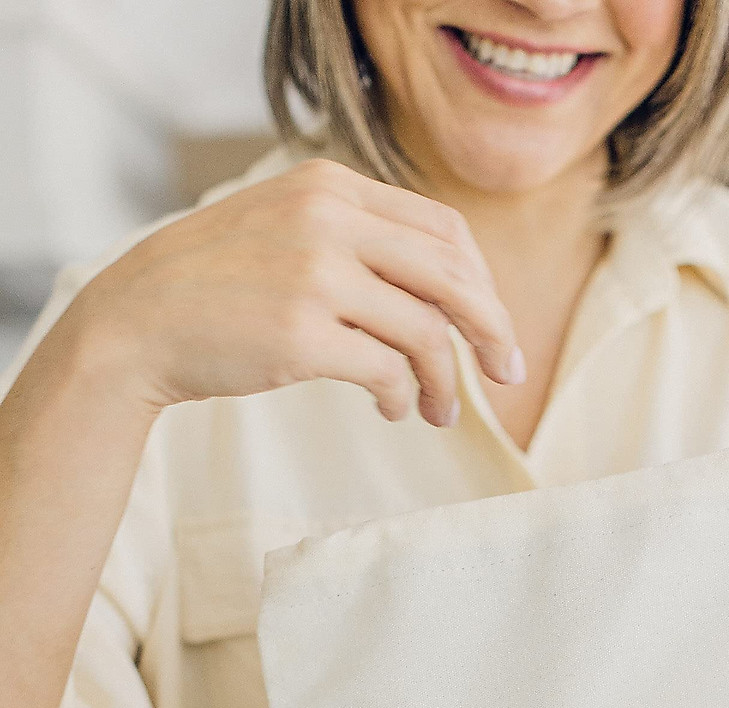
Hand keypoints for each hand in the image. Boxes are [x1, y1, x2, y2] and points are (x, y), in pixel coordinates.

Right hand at [70, 157, 523, 426]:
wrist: (134, 321)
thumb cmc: (220, 286)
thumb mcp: (289, 230)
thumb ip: (362, 241)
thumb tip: (455, 294)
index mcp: (331, 186)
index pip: (445, 229)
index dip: (482, 283)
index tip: (490, 325)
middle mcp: (327, 219)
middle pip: (454, 276)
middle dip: (494, 330)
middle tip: (507, 373)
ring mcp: (313, 274)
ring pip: (427, 332)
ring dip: (446, 381)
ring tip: (440, 413)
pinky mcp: (300, 334)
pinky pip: (388, 371)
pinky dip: (402, 397)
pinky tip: (392, 410)